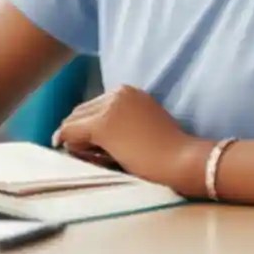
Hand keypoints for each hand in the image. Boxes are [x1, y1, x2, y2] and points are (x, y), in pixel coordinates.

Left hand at [53, 85, 208, 191]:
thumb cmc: (169, 152)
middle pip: (80, 112)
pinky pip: (70, 133)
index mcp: (128, 92)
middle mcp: (117, 93)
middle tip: (88, 155)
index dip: (88, 128)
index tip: (95, 148)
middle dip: (79, 132)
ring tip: (91, 158)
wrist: (184, 161)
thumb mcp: (142, 127)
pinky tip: (83, 157)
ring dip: (76, 140)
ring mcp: (109, 107)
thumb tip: (88, 138)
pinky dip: (71, 146)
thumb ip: (120, 124)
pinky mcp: (102, 125)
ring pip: (72, 122)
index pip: (93, 107)